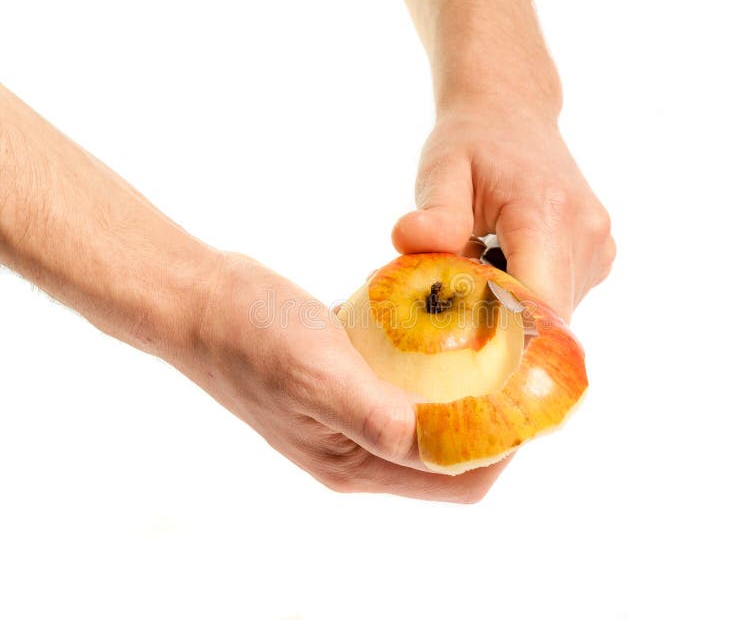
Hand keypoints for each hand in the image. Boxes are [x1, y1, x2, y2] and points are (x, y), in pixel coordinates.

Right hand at [176, 253, 508, 501]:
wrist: (199, 300)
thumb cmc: (252, 336)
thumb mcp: (314, 374)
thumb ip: (377, 418)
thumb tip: (442, 446)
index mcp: (355, 462)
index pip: (455, 477)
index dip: (503, 448)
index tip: (531, 398)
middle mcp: (359, 446)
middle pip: (450, 449)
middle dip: (492, 414)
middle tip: (520, 363)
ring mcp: (352, 413)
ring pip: (431, 412)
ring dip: (465, 384)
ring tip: (493, 340)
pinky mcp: (346, 379)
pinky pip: (405, 380)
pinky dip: (431, 359)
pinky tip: (443, 323)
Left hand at [392, 103, 614, 322]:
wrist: (512, 111)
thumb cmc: (472, 141)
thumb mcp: (442, 169)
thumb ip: (435, 213)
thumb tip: (408, 240)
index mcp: (547, 215)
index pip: (536, 305)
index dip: (499, 332)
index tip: (459, 334)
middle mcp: (585, 234)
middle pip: (543, 316)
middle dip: (498, 320)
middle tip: (457, 292)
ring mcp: (599, 246)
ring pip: (553, 312)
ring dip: (512, 304)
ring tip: (481, 260)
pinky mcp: (599, 254)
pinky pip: (562, 296)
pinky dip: (528, 291)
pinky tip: (505, 257)